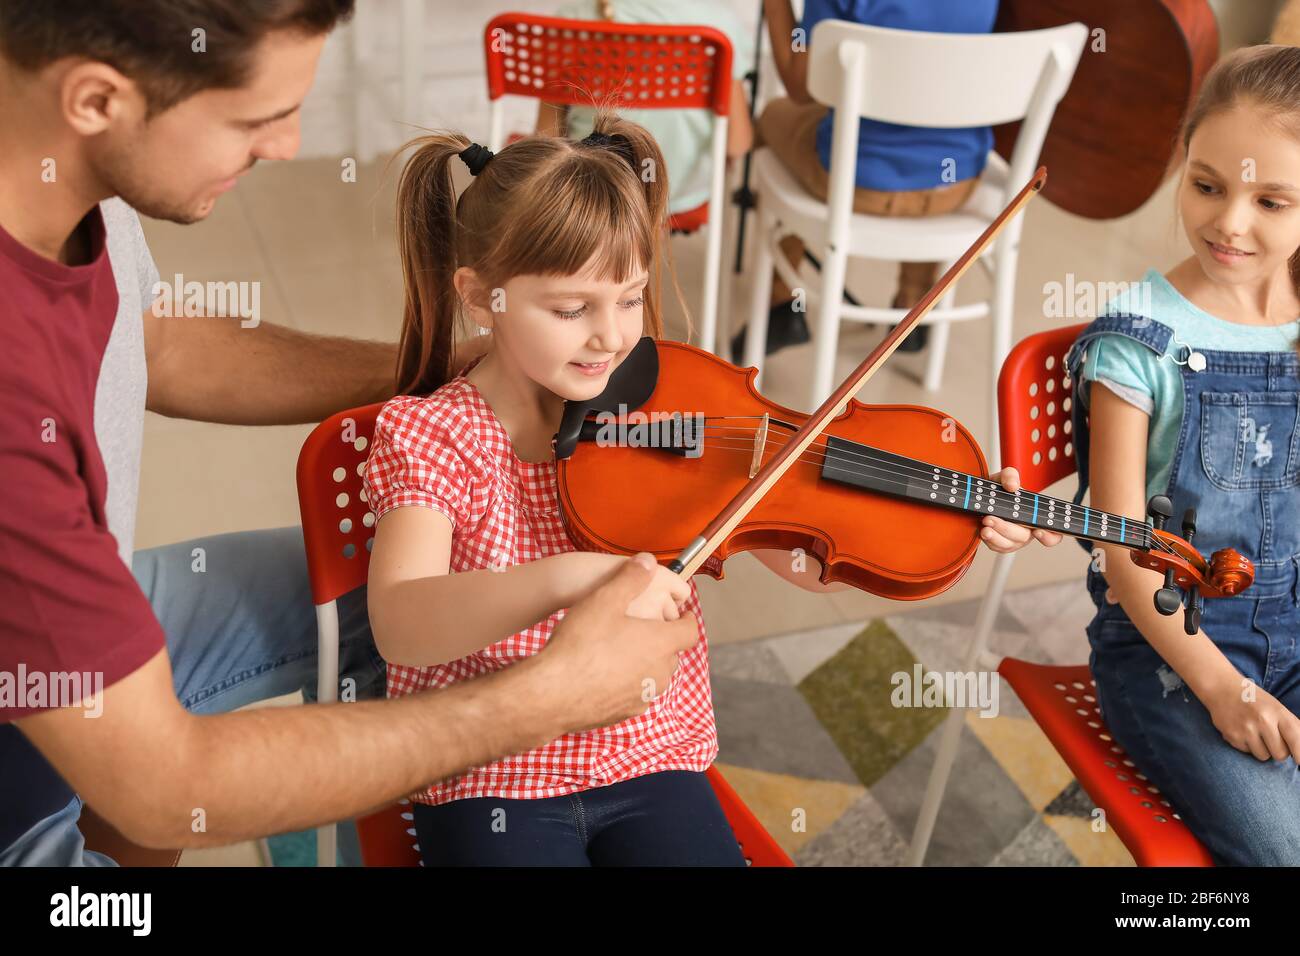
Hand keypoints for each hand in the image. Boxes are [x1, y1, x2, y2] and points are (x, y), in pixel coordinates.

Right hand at [537, 553, 699, 733]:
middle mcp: (659, 673)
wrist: (552, 694)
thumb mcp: (605, 600)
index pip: (690, 632)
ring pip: (654, 676)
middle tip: (645, 629)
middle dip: (663, 641)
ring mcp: (644, 696)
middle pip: (672, 654)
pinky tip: (607, 674)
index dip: (687, 620)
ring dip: (646, 663)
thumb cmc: (581, 643)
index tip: (682, 614)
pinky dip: (630, 683)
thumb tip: (649, 560)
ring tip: (624, 651)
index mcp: (661, 644)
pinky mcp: (626, 714)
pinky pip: (637, 694)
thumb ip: (630, 578)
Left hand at [983, 466, 1063, 552]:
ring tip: (985, 526)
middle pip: (1023, 537)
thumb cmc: (998, 489)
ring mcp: (1013, 539)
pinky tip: (983, 531)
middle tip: (990, 518)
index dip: (1049, 536)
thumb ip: (1010, 476)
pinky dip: (989, 540)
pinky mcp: (999, 543)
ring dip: (996, 536)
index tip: (1037, 531)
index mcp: (1034, 515)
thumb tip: (1013, 485)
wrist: (979, 495)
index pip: (1052, 532)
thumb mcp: (1004, 477)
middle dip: (1006, 529)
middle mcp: (1026, 529)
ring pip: (1008, 544)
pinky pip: (996, 547)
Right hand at [1204, 676, 1299, 761]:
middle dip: (1279, 751)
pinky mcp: (1231, 736)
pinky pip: (1247, 752)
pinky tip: (1242, 732)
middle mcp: (1262, 720)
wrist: (1221, 688)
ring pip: (1263, 756)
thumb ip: (1291, 725)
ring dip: (1262, 750)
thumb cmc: (1254, 699)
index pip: (1296, 739)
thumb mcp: (1276, 706)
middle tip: (1272, 741)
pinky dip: (1247, 746)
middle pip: (1280, 754)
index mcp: (1277, 712)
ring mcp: (1246, 729)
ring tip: (1256, 735)